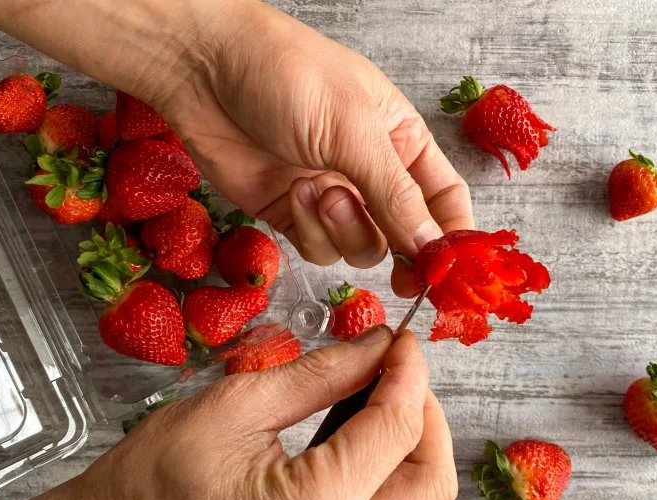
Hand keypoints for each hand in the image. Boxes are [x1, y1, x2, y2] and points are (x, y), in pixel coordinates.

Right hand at [0, 327, 456, 499]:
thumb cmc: (146, 491)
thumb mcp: (234, 408)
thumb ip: (319, 374)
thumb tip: (374, 348)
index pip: (396, 428)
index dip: (408, 371)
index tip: (400, 340)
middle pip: (430, 480)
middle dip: (426, 413)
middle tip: (399, 369)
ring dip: (407, 442)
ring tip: (376, 394)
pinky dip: (382, 472)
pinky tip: (354, 434)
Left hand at [152, 1, 472, 295]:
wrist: (205, 72)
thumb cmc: (289, 76)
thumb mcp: (355, 132)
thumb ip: (396, 195)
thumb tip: (433, 248)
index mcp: (403, 142)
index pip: (445, 200)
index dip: (451, 238)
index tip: (447, 270)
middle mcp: (372, 175)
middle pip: (403, 236)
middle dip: (388, 238)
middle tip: (374, 231)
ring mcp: (332, 198)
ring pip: (359, 249)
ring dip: (341, 227)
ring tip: (317, 187)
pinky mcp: (293, 216)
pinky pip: (318, 248)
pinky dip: (308, 229)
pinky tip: (293, 189)